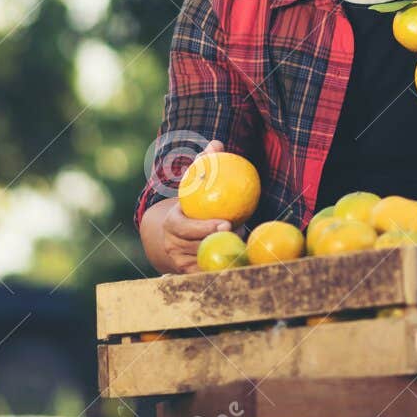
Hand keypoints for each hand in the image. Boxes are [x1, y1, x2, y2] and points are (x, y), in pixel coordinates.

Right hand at [141, 138, 233, 273]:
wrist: (174, 233)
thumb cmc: (190, 204)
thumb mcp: (193, 186)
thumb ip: (204, 166)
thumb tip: (217, 143)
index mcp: (170, 223)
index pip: (184, 227)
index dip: (203, 227)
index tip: (225, 223)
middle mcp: (172, 244)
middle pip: (198, 246)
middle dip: (221, 241)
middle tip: (242, 233)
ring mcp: (179, 261)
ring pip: (206, 258)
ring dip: (226, 251)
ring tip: (246, 242)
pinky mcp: (188, 273)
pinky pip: (208, 271)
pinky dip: (223, 266)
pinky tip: (243, 260)